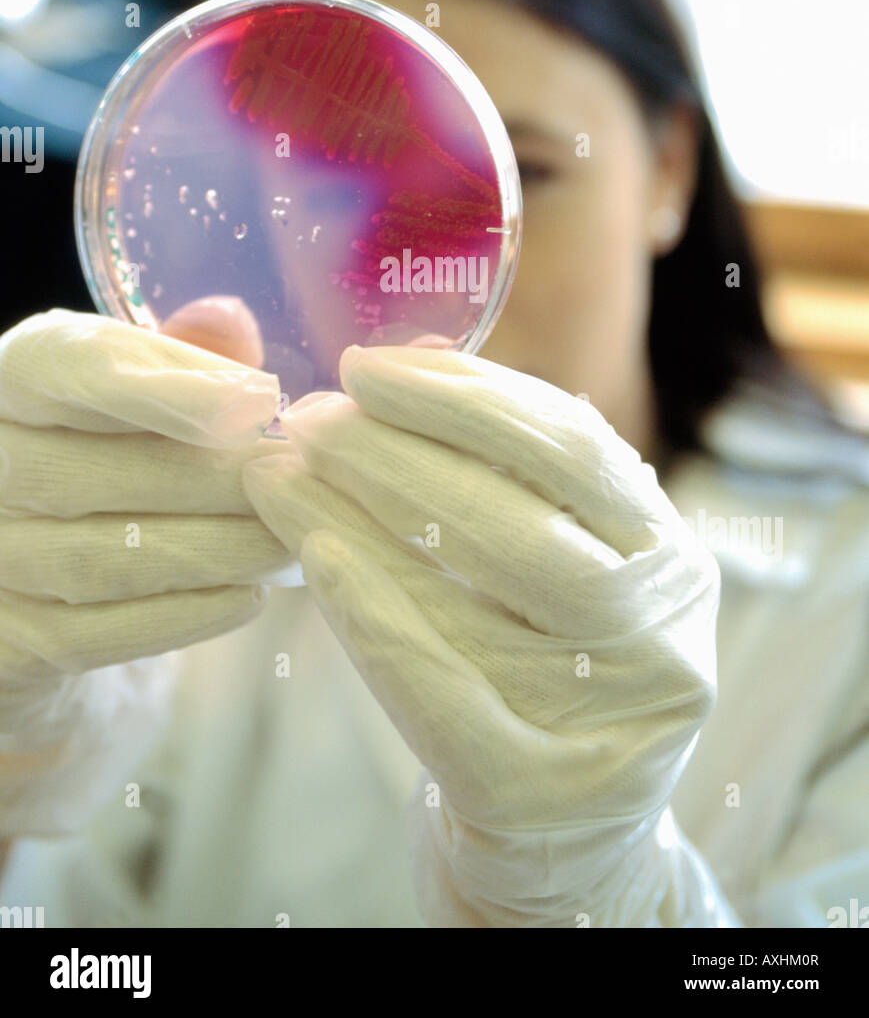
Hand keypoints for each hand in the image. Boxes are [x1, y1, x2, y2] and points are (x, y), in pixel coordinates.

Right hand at [0, 308, 290, 835]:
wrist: (46, 579)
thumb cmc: (116, 455)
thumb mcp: (146, 391)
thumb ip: (185, 355)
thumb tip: (230, 321)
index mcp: (14, 378)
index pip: (69, 366)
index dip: (164, 384)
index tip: (260, 400)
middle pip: (92, 469)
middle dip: (213, 479)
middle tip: (300, 482)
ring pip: (101, 558)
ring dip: (214, 550)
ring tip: (292, 540)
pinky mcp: (8, 640)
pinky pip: (99, 634)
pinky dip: (185, 613)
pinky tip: (250, 595)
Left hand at [242, 344, 720, 926]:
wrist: (562, 841)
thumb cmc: (539, 674)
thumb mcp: (553, 568)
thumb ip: (503, 474)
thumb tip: (411, 359)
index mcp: (668, 553)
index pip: (571, 449)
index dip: (466, 398)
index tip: (366, 367)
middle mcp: (661, 631)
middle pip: (523, 519)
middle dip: (402, 454)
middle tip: (310, 418)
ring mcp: (611, 717)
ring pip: (482, 593)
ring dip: (365, 517)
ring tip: (281, 473)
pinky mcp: (539, 790)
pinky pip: (441, 687)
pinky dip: (371, 610)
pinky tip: (312, 557)